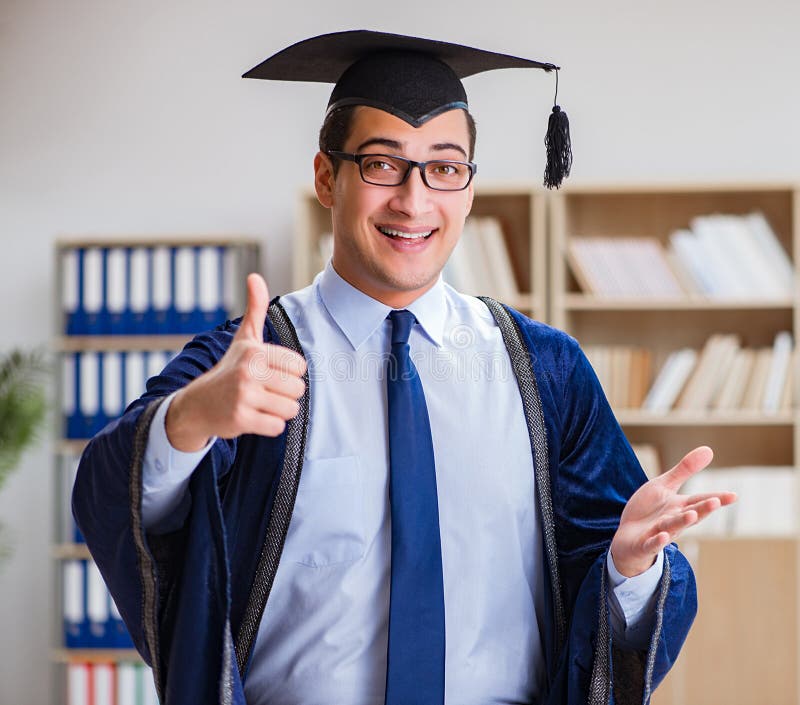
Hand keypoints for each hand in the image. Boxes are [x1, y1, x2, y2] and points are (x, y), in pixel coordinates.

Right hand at [165, 273, 306, 450]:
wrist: (197, 405)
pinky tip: (253, 417)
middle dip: (285, 394)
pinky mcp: (241, 420)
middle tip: (264, 392)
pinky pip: (277, 427)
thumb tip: (255, 276)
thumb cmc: (229, 369)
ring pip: (290, 409)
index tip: (270, 374)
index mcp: (255, 352)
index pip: (299, 367)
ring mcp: (244, 397)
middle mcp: (249, 372)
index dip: (289, 373)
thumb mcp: (243, 339)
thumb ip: (255, 309)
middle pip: (298, 389)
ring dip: (278, 411)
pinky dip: (269, 425)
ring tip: (260, 404)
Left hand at [609, 446, 736, 576]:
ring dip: (682, 522)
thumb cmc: (649, 510)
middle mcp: (673, 520)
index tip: (733, 496)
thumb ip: (684, 471)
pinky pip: (651, 543)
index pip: (699, 501)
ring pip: (672, 527)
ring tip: (692, 514)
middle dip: (702, 509)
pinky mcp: (644, 543)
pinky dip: (657, 541)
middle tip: (716, 502)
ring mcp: (659, 533)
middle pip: (690, 514)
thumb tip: (709, 449)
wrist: (628, 535)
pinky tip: (663, 537)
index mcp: (679, 506)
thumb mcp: (664, 486)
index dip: (716, 498)